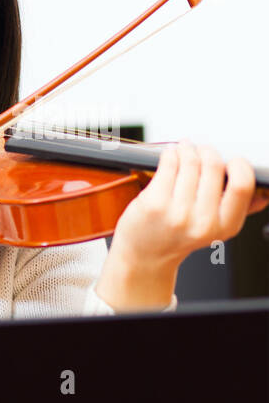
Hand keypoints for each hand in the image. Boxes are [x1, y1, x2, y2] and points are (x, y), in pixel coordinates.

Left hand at [111, 141, 267, 271]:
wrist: (145, 255)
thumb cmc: (178, 238)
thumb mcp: (214, 230)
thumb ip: (239, 210)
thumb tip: (263, 192)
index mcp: (224, 227)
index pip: (242, 186)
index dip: (239, 166)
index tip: (233, 160)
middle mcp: (201, 222)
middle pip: (213, 167)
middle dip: (208, 151)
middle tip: (203, 148)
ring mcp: (176, 213)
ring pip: (189, 162)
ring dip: (188, 149)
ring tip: (185, 146)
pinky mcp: (153, 203)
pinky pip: (167, 166)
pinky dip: (170, 154)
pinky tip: (171, 153)